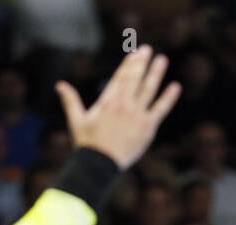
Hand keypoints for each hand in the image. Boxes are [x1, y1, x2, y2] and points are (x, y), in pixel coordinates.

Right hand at [55, 45, 180, 170]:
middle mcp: (123, 104)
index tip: (134, 54)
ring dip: (156, 73)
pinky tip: (175, 87)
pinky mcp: (147, 127)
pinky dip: (168, 97)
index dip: (128, 64)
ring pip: (148, 89)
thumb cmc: (87, 144)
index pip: (120, 77)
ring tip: (162, 60)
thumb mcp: (76, 120)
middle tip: (148, 49)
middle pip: (134, 78)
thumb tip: (59, 85)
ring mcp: (136, 114)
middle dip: (141, 62)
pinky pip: (160, 109)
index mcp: (107, 101)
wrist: (99, 164)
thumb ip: (70, 101)